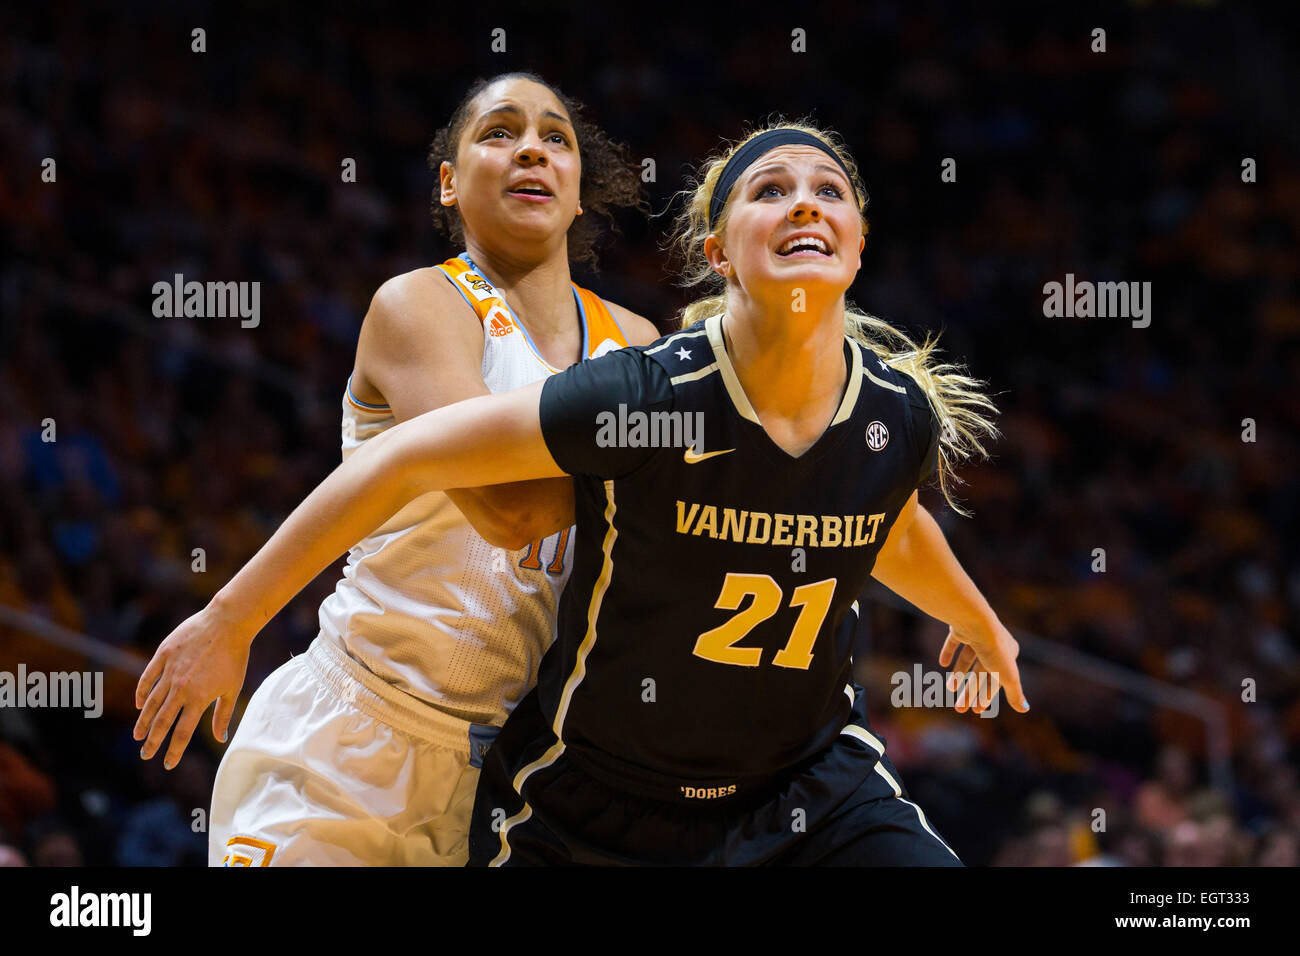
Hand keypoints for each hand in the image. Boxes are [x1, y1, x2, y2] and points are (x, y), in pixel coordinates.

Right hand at [134, 604, 252, 767]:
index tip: (168, 763)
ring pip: (152, 701)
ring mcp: (170, 671)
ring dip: (144, 720)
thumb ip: (223, 714)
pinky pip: (148, 677)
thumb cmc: (235, 655)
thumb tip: (221, 738)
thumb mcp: (232, 687)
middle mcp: (181, 687)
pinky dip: (142, 691)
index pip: (182, 732)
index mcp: (199, 698)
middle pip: (162, 721)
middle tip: (145, 755)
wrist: (228, 622)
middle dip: (153, 740)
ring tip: (138, 735)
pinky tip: (140, 704)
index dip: (174, 750)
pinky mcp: (164, 654)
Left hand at [938, 618, 1029, 715]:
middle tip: (960, 708)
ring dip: (959, 674)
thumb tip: (1025, 710)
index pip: (998, 679)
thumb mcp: (1008, 676)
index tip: (977, 710)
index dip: (987, 696)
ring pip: (967, 658)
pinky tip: (942, 664)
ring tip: (950, 688)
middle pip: (980, 672)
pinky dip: (949, 653)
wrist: (975, 623)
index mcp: (1009, 653)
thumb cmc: (994, 651)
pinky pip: (954, 642)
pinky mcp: (960, 628)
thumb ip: (1015, 693)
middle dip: (971, 691)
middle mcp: (994, 642)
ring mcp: (977, 634)